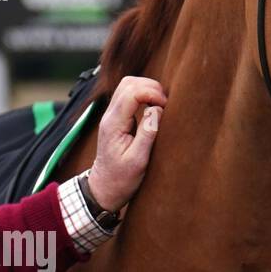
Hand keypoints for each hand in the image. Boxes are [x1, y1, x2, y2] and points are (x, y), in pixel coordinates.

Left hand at [86, 76, 166, 212]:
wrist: (104, 188)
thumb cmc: (122, 179)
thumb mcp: (138, 161)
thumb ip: (148, 134)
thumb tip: (157, 110)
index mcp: (113, 125)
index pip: (131, 93)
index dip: (152, 92)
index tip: (166, 106)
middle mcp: (109, 116)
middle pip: (128, 83)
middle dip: (151, 87)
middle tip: (166, 104)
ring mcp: (111, 116)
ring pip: (128, 86)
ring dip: (148, 90)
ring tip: (162, 105)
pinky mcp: (117, 118)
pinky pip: (129, 96)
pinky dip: (144, 96)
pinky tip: (154, 108)